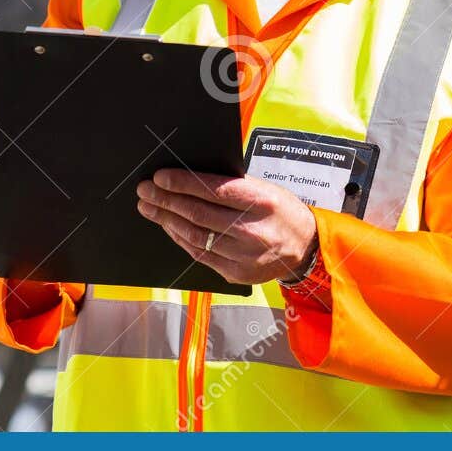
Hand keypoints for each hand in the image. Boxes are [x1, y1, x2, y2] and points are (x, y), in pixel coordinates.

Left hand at [137, 169, 317, 285]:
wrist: (306, 247)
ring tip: (150, 208)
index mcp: (261, 201)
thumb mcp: (265, 189)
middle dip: (166, 200)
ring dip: (167, 220)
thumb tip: (188, 178)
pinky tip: (169, 227)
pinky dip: (181, 239)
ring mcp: (244, 255)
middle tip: (145, 191)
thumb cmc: (281, 211)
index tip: (159, 177)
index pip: (213, 190)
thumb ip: (231, 186)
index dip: (182, 183)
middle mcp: (252, 230)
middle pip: (198, 214)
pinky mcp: (236, 273)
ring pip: (194, 236)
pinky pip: (200, 254)